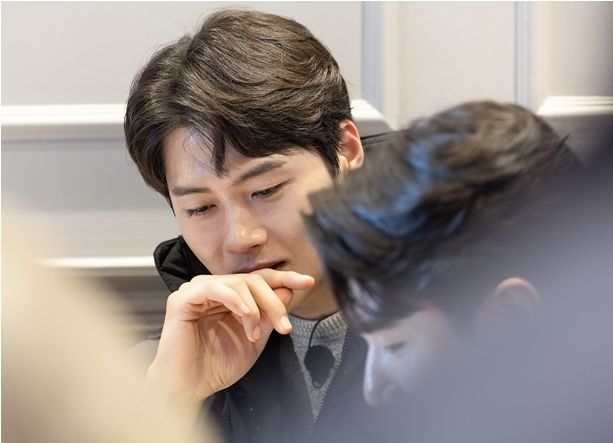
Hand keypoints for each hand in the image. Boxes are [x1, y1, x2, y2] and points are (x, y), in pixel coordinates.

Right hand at [146, 269, 313, 415]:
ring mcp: (197, 291)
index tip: (308, 281)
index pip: (261, 279)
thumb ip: (269, 314)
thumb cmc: (216, 365)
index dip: (285, 278)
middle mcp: (214, 289)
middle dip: (274, 302)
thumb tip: (288, 289)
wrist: (189, 388)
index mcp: (230, 296)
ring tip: (255, 334)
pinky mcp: (183, 299)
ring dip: (255, 307)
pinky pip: (214, 288)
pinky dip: (235, 300)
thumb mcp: (255, 338)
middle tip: (284, 326)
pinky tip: (245, 315)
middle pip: (253, 279)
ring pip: (238, 282)